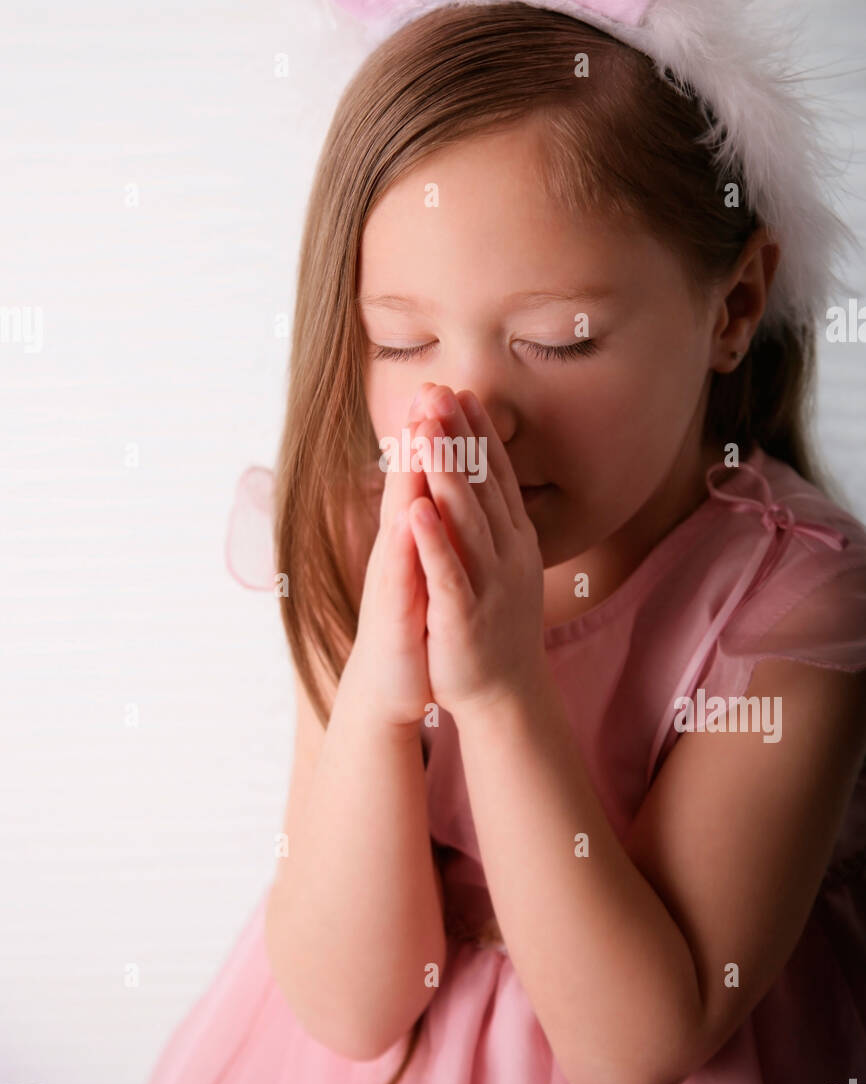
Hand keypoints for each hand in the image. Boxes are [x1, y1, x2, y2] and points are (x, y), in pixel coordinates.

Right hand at [348, 401, 434, 729]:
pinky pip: (404, 572)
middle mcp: (399, 548)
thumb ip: (431, 525)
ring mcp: (393, 578)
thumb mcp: (426, 565)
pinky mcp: (395, 611)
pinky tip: (410, 513)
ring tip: (419, 430)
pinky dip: (409, 542)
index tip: (444, 386)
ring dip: (409, 474)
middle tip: (429, 388)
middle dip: (419, 436)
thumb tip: (441, 484)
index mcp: (413, 534)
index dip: (434, 433)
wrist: (391, 684)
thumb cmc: (414, 620)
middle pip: (408, 484)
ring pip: (402, 517)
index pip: (423, 475)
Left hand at [406, 384, 546, 715]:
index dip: (476, 433)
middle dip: (458, 437)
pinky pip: (448, 573)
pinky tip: (415, 512)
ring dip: (447, 473)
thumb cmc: (490, 620)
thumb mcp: (497, 560)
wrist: (503, 692)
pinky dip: (434, 542)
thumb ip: (488, 516)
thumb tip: (479, 470)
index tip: (458, 391)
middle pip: (481, 486)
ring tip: (430, 431)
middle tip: (440, 391)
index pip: (494, 474)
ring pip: (466, 520)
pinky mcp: (463, 615)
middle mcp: (506, 552)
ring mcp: (488, 583)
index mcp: (511, 536)